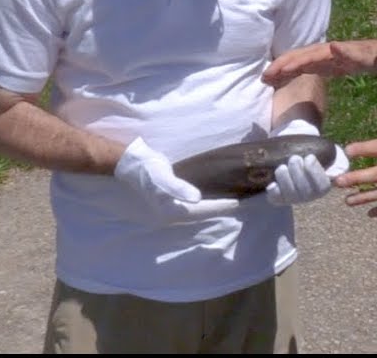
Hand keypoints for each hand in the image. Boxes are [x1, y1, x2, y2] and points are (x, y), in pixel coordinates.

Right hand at [114, 137, 238, 222]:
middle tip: (245, 201)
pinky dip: (210, 200)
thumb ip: (178, 188)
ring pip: (202, 209)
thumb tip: (198, 199)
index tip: (242, 202)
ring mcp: (175, 207)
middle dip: (224, 207)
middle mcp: (176, 212)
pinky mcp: (176, 199)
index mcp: (174, 210)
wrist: (131, 163)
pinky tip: (218, 193)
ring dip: (218, 205)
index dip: (224, 205)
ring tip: (236, 199)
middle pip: (206, 213)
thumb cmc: (146, 169)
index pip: (206, 209)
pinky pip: (198, 204)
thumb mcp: (161, 177)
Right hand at [262, 40, 376, 87]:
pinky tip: (281, 80)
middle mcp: (321, 52)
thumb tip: (333, 45)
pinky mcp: (322, 66)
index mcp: (328, 51)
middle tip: (264, 77)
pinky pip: (302, 69)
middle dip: (280, 66)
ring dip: (282, 70)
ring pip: (296, 63)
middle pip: (296, 57)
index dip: (292, 64)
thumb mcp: (363, 57)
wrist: (376, 56)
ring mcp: (320, 59)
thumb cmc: (371, 57)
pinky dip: (291, 74)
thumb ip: (349, 53)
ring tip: (266, 79)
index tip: (277, 72)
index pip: (306, 56)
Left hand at [265, 118, 350, 205]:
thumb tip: (335, 153)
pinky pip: (276, 198)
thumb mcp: (320, 152)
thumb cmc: (307, 154)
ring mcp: (293, 198)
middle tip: (294, 158)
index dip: (315, 171)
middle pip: (304, 189)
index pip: (322, 184)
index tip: (309, 157)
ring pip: (290, 193)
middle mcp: (309, 195)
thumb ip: (327, 153)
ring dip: (285, 180)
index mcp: (322, 186)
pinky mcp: (278, 198)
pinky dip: (274, 192)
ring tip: (282, 167)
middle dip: (298, 173)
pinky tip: (272, 183)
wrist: (291, 161)